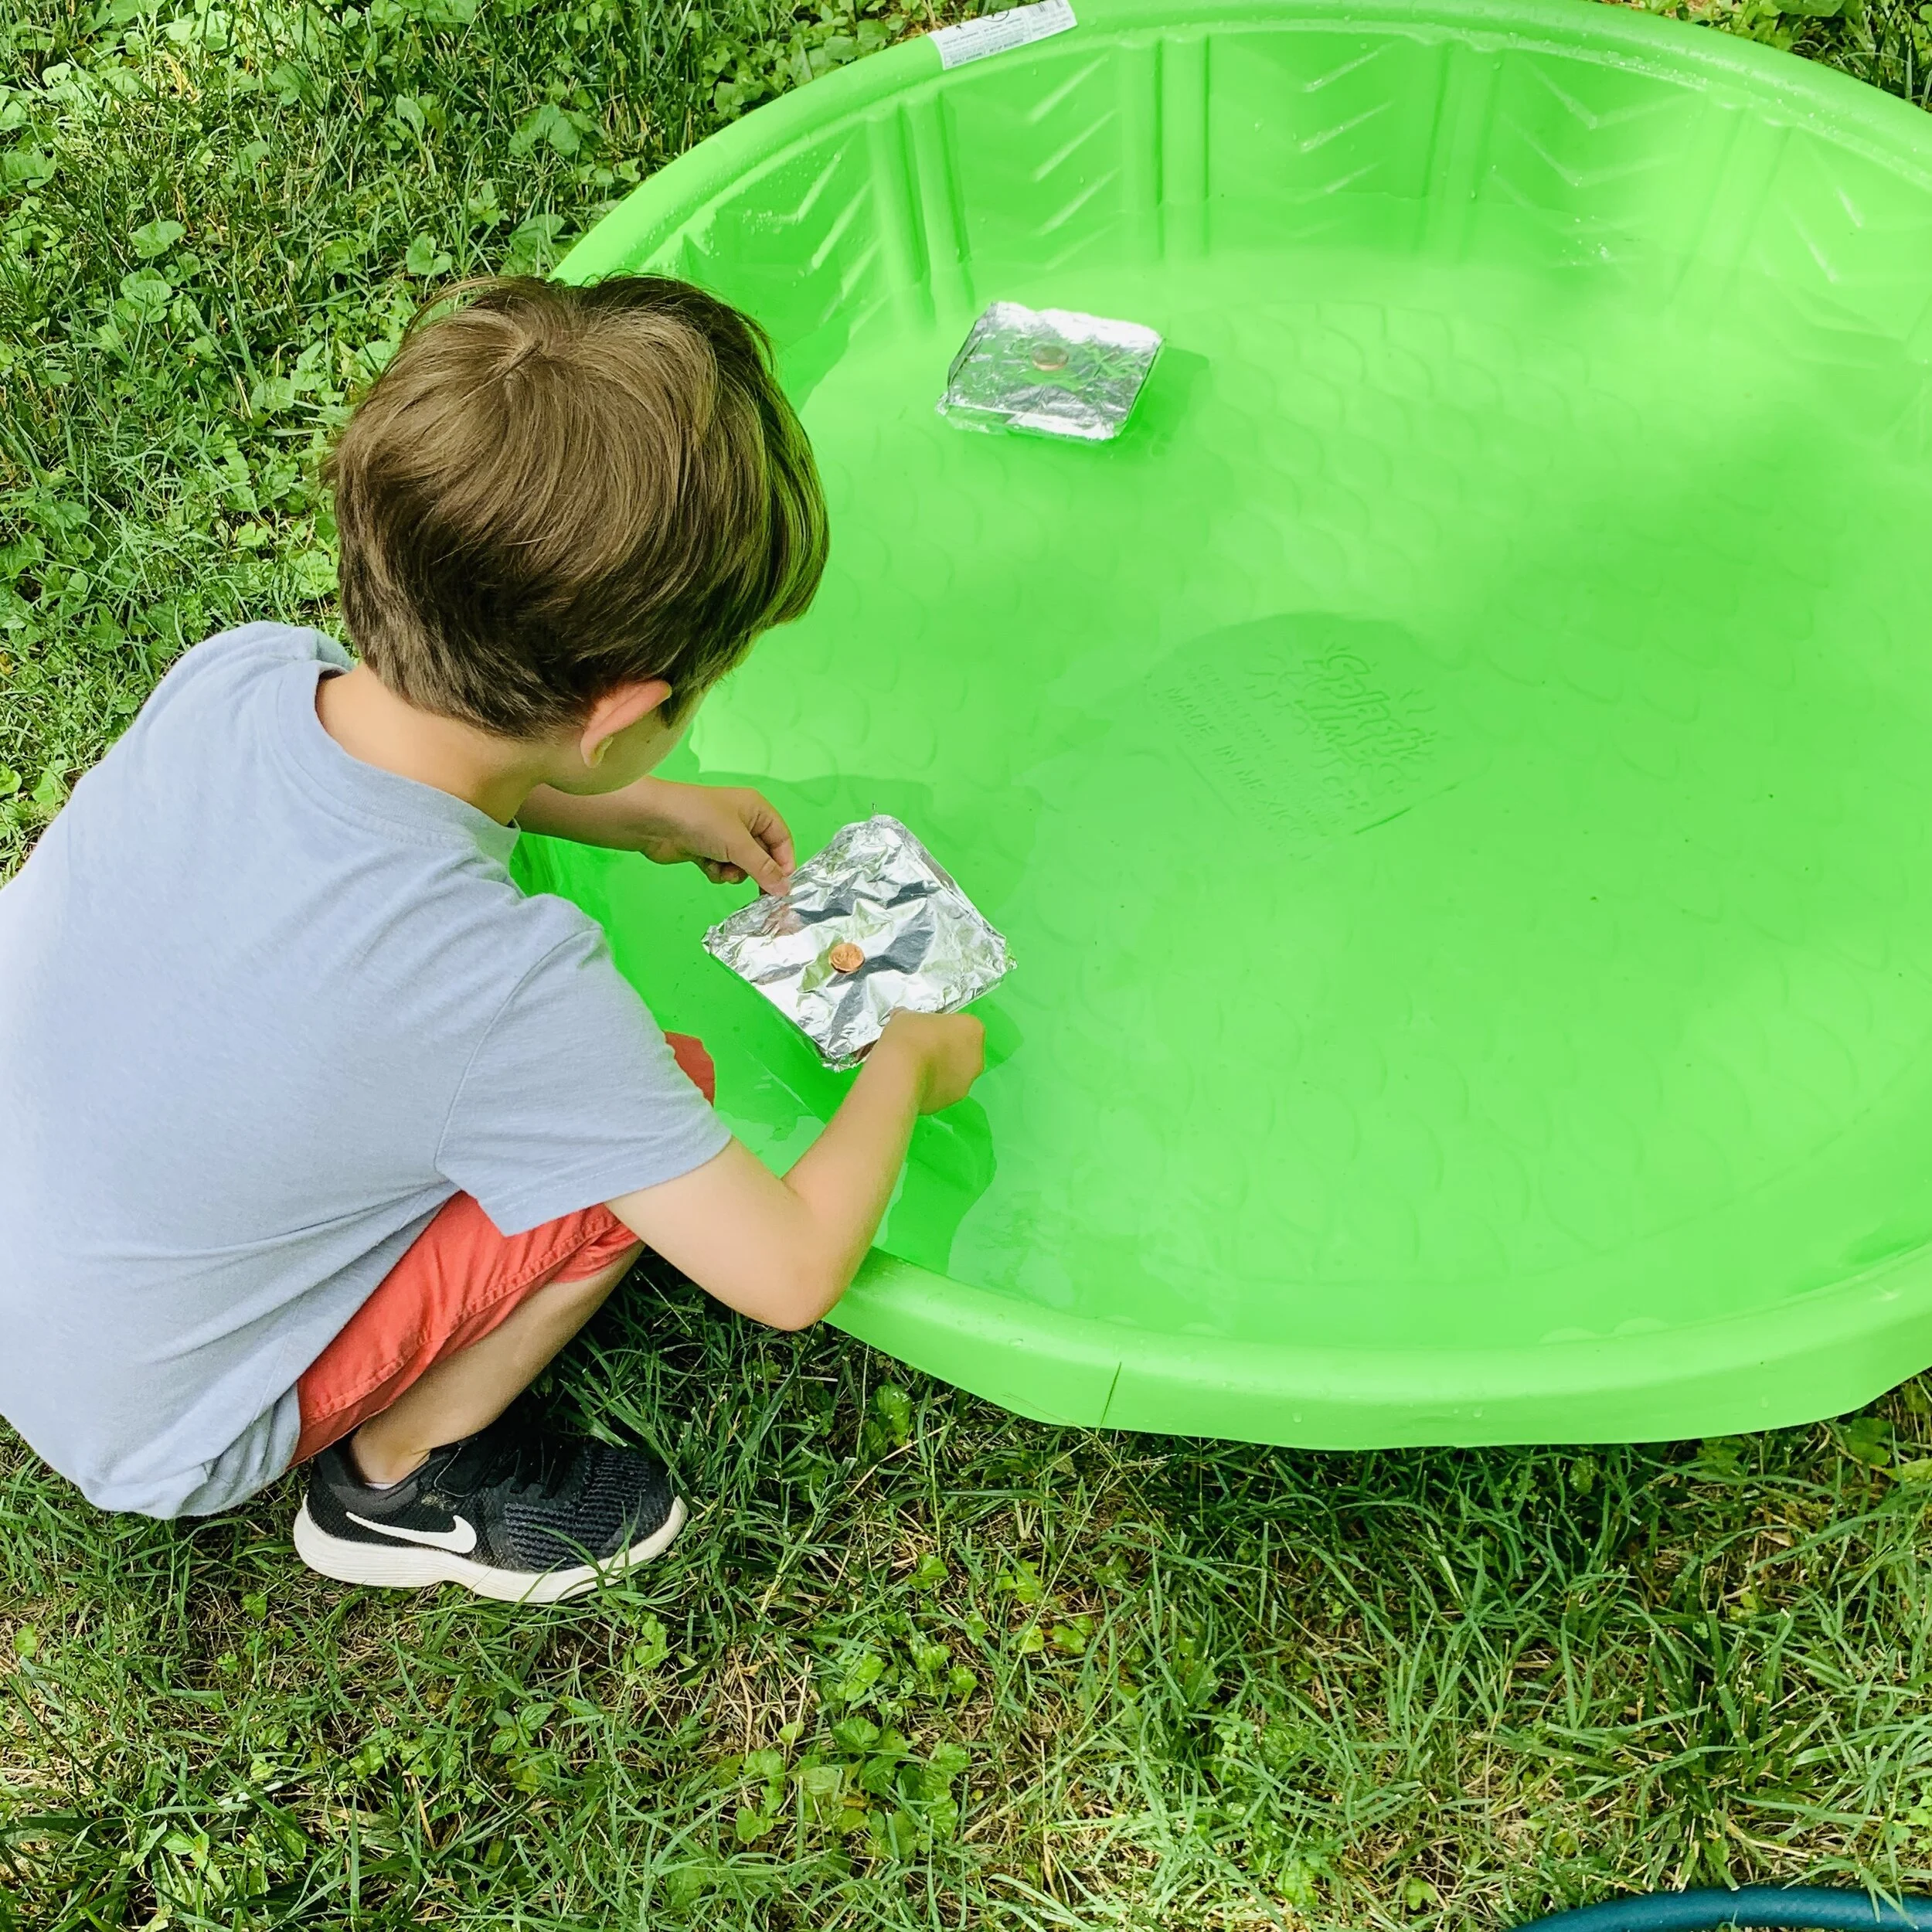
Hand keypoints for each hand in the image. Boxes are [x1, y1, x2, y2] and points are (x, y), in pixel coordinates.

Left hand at [631, 781, 794, 892]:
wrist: (653, 821)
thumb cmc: (700, 821)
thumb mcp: (738, 843)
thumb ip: (763, 868)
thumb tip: (785, 889)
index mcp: (756, 809)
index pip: (781, 839)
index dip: (784, 862)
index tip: (782, 886)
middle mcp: (742, 821)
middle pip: (762, 855)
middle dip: (756, 871)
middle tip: (759, 894)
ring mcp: (722, 836)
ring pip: (742, 865)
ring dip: (734, 873)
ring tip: (722, 869)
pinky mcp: (705, 850)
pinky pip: (722, 868)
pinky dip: (717, 871)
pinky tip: (705, 866)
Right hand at [875, 1010, 984, 1112]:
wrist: (900, 1074)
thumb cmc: (909, 1037)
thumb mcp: (905, 1017)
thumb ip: (912, 1019)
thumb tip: (903, 1019)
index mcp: (973, 1029)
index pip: (961, 1025)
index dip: (942, 1027)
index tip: (925, 1031)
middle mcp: (977, 1057)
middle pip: (962, 1050)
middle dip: (945, 1050)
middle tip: (920, 1049)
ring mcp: (967, 1082)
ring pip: (954, 1073)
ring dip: (940, 1071)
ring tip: (914, 1070)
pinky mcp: (953, 1101)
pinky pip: (943, 1090)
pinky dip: (932, 1087)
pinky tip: (913, 1084)